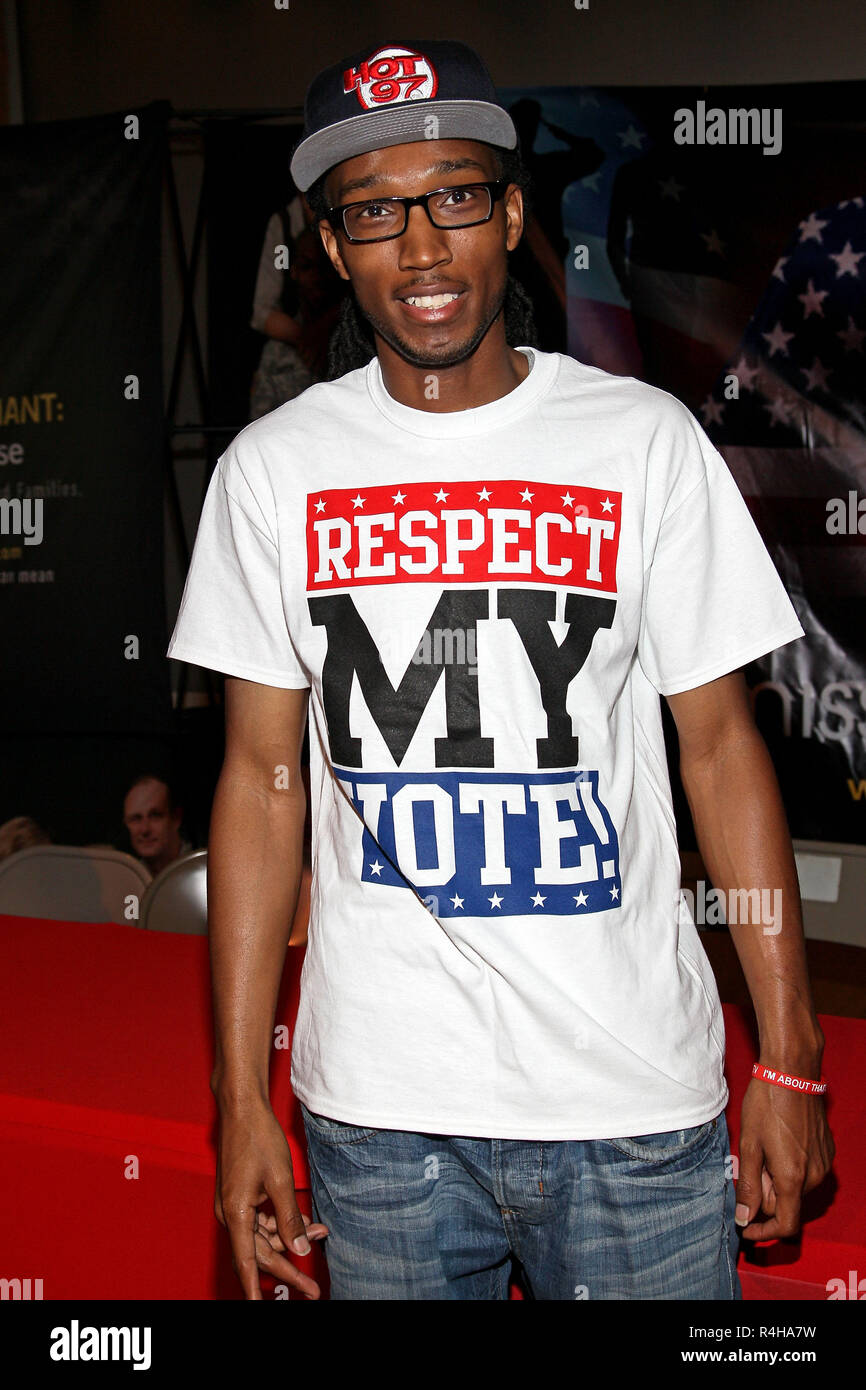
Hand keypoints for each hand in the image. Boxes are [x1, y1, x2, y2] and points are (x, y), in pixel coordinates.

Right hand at [214, 1097, 328, 1299]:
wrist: (242, 1108)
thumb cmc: (258, 1138)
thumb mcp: (281, 1181)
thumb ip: (289, 1218)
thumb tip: (299, 1250)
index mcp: (236, 1214)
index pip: (248, 1263)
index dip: (255, 1290)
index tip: (261, 1309)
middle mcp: (231, 1214)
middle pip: (261, 1253)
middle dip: (289, 1270)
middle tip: (312, 1290)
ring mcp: (235, 1205)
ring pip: (264, 1236)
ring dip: (291, 1240)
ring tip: (320, 1237)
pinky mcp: (241, 1196)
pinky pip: (262, 1220)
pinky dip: (283, 1222)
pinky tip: (306, 1221)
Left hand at [735, 1078, 833, 1241]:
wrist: (792, 1072)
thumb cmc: (766, 1105)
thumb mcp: (748, 1145)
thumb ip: (747, 1185)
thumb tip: (744, 1218)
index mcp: (793, 1178)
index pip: (785, 1224)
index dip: (763, 1232)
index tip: (745, 1227)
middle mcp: (814, 1176)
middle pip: (786, 1203)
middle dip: (765, 1194)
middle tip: (748, 1163)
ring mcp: (824, 1164)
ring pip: (795, 1187)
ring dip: (777, 1179)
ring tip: (763, 1148)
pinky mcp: (827, 1151)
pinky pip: (806, 1172)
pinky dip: (790, 1167)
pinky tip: (778, 1143)